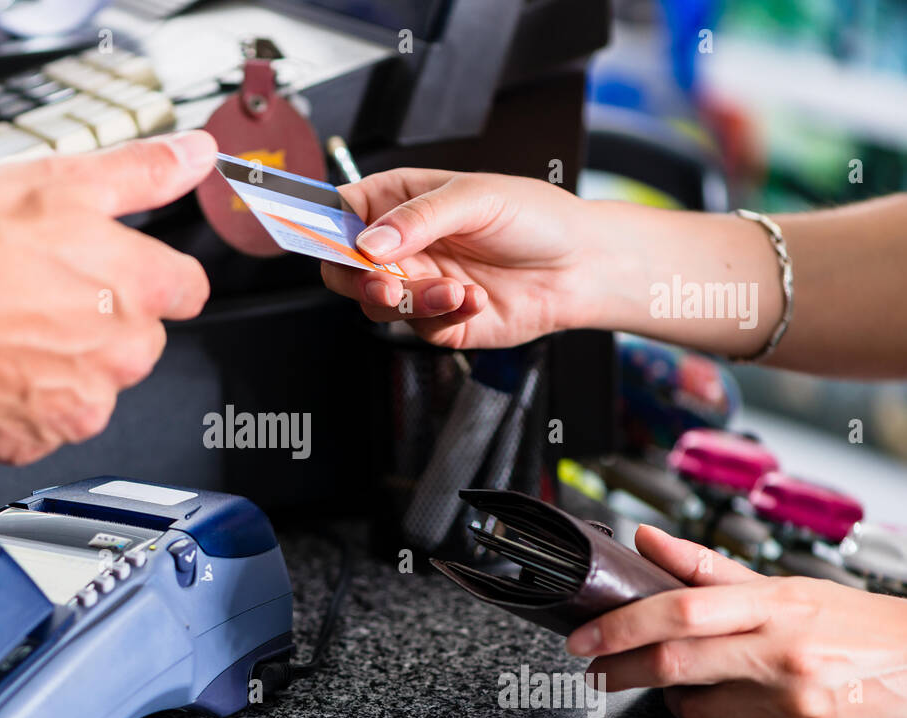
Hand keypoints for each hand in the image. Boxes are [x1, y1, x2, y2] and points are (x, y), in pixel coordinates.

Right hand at [0, 131, 216, 464]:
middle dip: (102, 320)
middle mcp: (124, 356)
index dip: (148, 272)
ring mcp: (80, 406)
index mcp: (141, 289)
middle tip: (39, 290)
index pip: (186, 289)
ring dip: (61, 364)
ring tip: (6, 325)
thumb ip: (143, 172)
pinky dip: (19, 401)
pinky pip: (41, 423)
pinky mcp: (34, 441)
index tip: (112, 268)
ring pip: (91, 384)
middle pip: (139, 340)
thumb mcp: (61, 179)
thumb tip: (197, 156)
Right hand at [321, 169, 602, 348]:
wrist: (580, 266)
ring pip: (378, 306)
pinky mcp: (437, 322)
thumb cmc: (535, 218)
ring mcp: (417, 285)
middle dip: (361, 282)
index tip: (340, 245)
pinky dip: (446, 318)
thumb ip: (419, 218)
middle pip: (344, 269)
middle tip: (387, 287)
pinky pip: (419, 330)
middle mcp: (401, 247)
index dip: (326, 229)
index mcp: (399, 201)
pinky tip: (475, 300)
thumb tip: (369, 243)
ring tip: (456, 290)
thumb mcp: (477, 197)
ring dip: (415, 302)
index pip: (341, 214)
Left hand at [567, 524, 906, 717]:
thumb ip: (708, 568)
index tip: (585, 637)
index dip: (622, 625)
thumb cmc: (860, 627)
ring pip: (694, 710)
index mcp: (776, 604)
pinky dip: (721, 717)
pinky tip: (738, 700)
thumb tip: (645, 540)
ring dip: (672, 697)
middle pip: (674, 664)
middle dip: (620, 669)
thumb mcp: (789, 586)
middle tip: (594, 669)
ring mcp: (791, 704)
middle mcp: (782, 654)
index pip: (680, 611)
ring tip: (681, 680)